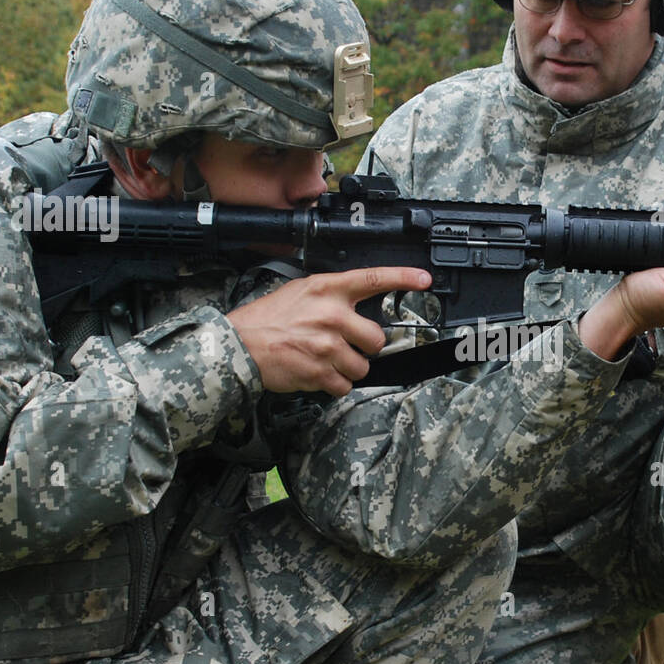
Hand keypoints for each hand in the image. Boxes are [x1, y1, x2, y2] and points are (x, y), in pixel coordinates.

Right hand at [227, 266, 430, 394]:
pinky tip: (317, 372)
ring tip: (324, 359)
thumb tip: (357, 306)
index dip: (403, 278)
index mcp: (327, 289)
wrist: (239, 345)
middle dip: (364, 347)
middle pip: (376, 338)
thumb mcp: (300, 292)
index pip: (373, 278)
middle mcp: (332, 315)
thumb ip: (332, 296)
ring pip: (362, 366)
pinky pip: (344, 385)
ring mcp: (328, 345)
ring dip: (348, 368)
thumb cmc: (267, 319)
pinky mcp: (320, 371)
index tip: (424, 279)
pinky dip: (334, 384)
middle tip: (344, 345)